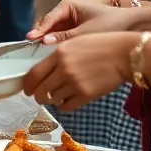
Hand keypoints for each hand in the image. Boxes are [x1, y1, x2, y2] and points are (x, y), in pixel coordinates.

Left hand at [22, 33, 138, 110]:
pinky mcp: (86, 95)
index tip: (27, 90)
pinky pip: (66, 107)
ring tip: (58, 96)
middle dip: (38, 96)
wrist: (123, 54)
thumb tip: (43, 72)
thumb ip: (57, 57)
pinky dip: (64, 106)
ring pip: (53, 100)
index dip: (28, 85)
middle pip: (41, 91)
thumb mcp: (74, 43)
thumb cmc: (100, 45)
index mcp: (58, 54)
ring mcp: (74, 83)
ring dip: (53, 100)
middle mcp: (63, 69)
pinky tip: (67, 101)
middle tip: (41, 97)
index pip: (33, 74)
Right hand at [29, 0, 142, 43]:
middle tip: (32, 50)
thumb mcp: (87, 31)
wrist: (131, 24)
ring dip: (50, 42)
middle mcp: (65, 11)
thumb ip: (64, 37)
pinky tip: (54, 55)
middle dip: (42, 37)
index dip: (39, 29)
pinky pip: (61, 37)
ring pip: (53, 32)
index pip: (49, 18)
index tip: (30, 39)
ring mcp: (69, 20)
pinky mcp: (74, 29)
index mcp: (67, 5)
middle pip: (48, 25)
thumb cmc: (111, 23)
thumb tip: (44, 42)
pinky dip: (58, 45)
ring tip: (41, 54)